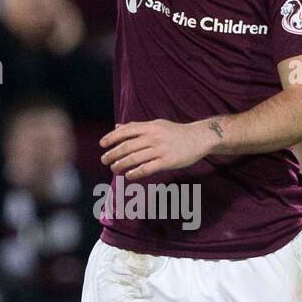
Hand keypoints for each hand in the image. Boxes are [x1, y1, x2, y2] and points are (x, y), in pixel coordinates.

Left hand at [100, 119, 215, 178]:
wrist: (199, 138)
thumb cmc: (175, 132)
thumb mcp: (156, 125)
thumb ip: (136, 127)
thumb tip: (117, 127)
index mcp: (150, 126)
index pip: (126, 131)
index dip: (111, 137)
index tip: (102, 145)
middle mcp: (153, 137)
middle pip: (127, 146)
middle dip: (113, 154)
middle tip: (104, 160)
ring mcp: (160, 149)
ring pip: (135, 158)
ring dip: (121, 164)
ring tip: (114, 169)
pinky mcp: (167, 161)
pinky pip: (148, 168)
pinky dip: (136, 172)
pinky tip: (129, 176)